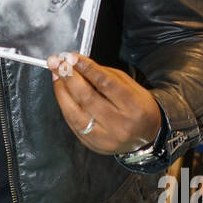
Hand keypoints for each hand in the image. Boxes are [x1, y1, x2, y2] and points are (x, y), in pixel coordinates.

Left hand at [47, 52, 161, 155]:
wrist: (147, 136)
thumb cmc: (137, 107)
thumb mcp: (131, 86)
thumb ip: (106, 75)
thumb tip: (77, 64)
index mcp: (134, 107)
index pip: (105, 83)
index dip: (86, 68)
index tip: (71, 57)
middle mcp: (120, 125)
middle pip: (87, 97)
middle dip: (68, 77)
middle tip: (57, 63)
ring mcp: (105, 138)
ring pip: (75, 113)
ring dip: (61, 91)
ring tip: (55, 75)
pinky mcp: (94, 145)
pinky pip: (73, 124)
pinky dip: (65, 106)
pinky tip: (61, 93)